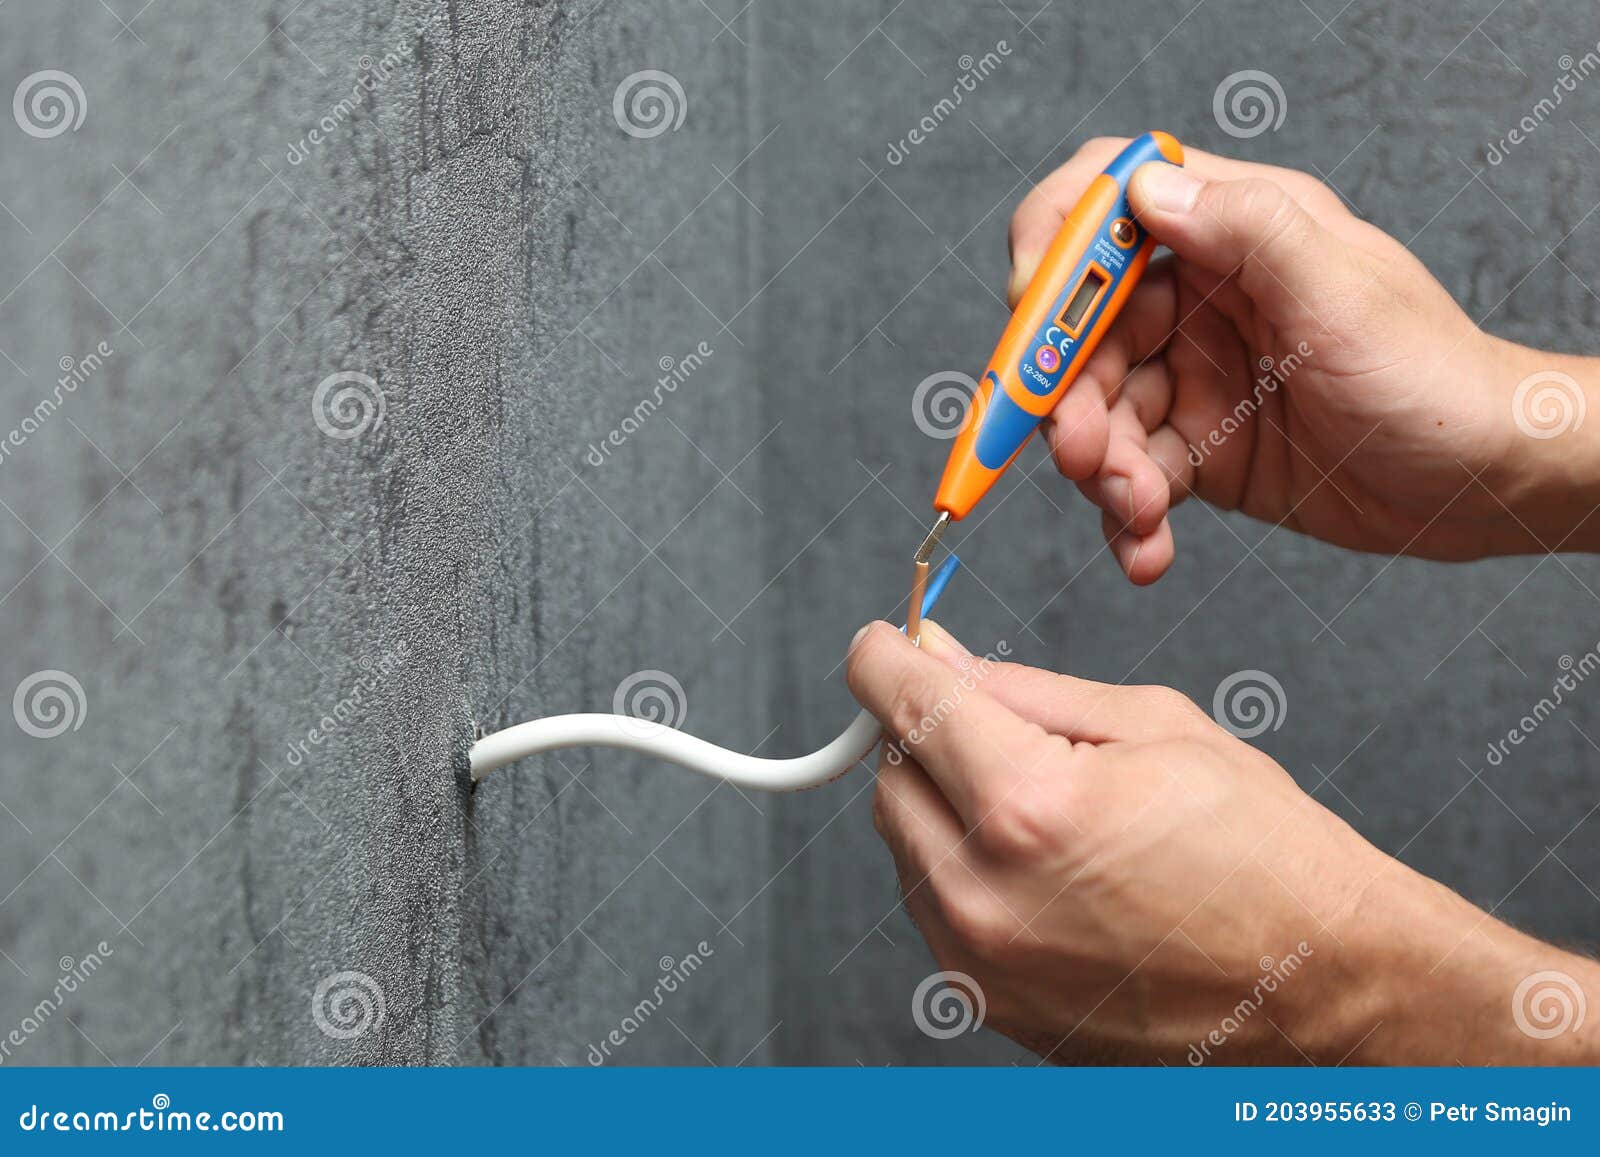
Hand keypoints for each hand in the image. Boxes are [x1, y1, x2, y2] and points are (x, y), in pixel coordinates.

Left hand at [847, 619, 1599, 1063]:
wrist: (1323, 979)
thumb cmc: (1263, 849)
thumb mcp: (1152, 724)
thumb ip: (1021, 687)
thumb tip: (936, 653)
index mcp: (1030, 805)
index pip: (902, 701)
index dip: (884, 656)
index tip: (884, 643)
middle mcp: (986, 893)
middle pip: (890, 774)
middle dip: (926, 736)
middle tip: (995, 729)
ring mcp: (982, 961)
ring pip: (903, 844)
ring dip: (943, 808)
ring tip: (1047, 812)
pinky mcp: (989, 1003)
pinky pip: (932, 908)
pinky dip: (962, 872)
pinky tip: (1044, 869)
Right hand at [1010, 137, 1599, 582]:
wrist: (1478, 484)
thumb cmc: (1433, 376)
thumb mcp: (1342, 293)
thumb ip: (1245, 230)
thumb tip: (1144, 190)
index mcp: (1234, 234)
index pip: (1109, 206)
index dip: (1056, 248)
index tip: (1033, 310)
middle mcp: (1200, 300)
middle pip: (1081, 331)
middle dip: (1065, 396)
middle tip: (1082, 453)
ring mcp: (1191, 379)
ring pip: (1094, 415)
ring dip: (1098, 471)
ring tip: (1138, 512)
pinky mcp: (1195, 451)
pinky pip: (1129, 480)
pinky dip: (1125, 520)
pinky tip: (1148, 552)